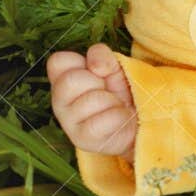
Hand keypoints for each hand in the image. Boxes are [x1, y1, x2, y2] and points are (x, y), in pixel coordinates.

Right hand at [48, 43, 137, 157]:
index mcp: (62, 79)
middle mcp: (59, 101)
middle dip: (98, 82)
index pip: (57, 62)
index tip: (97, 71)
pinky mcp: (81, 139)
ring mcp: (67, 122)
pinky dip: (118, 117)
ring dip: (112, 101)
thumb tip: (96, 66)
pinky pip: (101, 122)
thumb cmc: (121, 91)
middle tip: (107, 91)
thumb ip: (102, 56)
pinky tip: (120, 118)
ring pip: (91, 100)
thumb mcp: (114, 66)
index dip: (81, 61)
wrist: (138, 122)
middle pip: (70, 81)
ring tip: (115, 106)